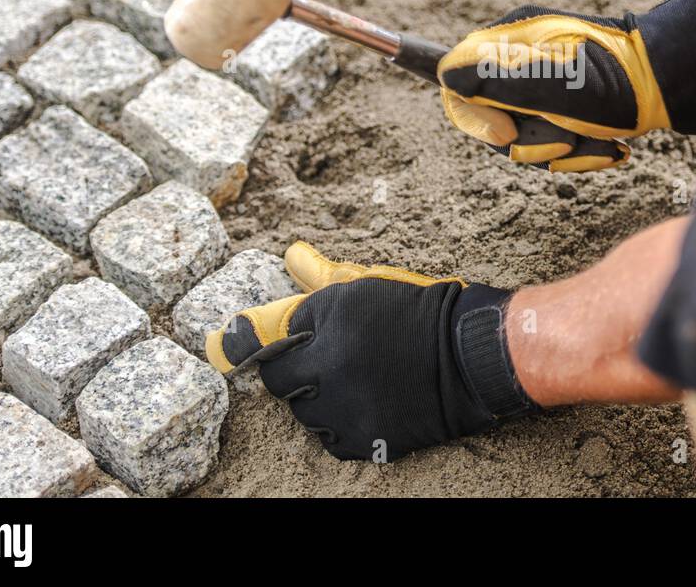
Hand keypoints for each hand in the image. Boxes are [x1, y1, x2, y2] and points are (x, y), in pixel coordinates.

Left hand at [206, 242, 535, 460]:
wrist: (473, 355)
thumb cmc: (421, 310)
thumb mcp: (370, 285)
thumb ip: (322, 277)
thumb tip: (290, 256)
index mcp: (327, 320)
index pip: (259, 342)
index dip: (245, 344)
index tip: (222, 347)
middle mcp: (330, 365)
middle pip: (278, 379)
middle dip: (295, 368)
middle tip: (327, 356)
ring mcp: (346, 407)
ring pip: (302, 411)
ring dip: (316, 397)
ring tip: (353, 378)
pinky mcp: (364, 439)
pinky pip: (329, 437)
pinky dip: (339, 423)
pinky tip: (363, 401)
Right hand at [438, 0, 695, 170]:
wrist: (682, 81)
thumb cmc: (617, 80)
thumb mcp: (547, 80)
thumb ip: (489, 78)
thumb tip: (442, 75)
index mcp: (512, 41)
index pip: (456, 81)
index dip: (474, 118)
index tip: (508, 134)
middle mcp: (526, 59)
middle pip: (494, 120)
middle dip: (530, 140)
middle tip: (567, 135)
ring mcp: (554, 84)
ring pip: (529, 139)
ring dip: (565, 150)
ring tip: (601, 138)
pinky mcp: (580, 106)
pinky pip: (561, 143)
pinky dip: (586, 151)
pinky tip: (613, 147)